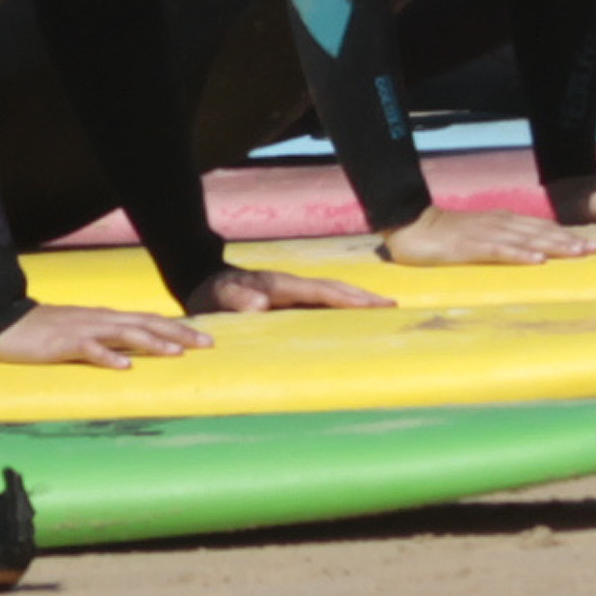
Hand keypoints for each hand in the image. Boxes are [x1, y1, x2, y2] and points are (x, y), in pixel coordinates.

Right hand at [0, 302, 212, 369]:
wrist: (5, 322)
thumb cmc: (44, 330)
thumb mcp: (82, 331)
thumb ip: (107, 337)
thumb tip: (135, 349)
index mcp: (105, 318)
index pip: (149, 320)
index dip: (178, 328)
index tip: (205, 338)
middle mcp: (99, 320)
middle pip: (146, 324)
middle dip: (178, 334)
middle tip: (207, 344)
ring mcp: (82, 330)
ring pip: (124, 334)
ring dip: (152, 343)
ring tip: (176, 353)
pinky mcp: (62, 344)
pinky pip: (89, 350)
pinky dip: (108, 357)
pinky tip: (124, 367)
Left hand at [194, 265, 387, 315]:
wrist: (202, 278)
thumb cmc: (210, 292)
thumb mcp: (217, 297)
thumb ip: (236, 299)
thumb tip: (260, 306)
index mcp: (281, 285)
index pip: (322, 291)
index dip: (348, 298)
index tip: (374, 305)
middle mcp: (292, 285)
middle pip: (335, 288)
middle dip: (363, 296)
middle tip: (393, 306)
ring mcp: (291, 291)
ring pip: (331, 293)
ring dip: (356, 299)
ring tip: (383, 309)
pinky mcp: (288, 299)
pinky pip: (320, 302)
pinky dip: (340, 305)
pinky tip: (349, 317)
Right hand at [374, 208, 595, 265]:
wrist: (410, 224)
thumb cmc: (445, 235)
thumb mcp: (479, 236)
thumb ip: (501, 243)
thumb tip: (527, 255)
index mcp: (503, 222)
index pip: (542, 228)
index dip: (568, 236)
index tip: (592, 245)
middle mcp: (499, 224)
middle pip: (541, 232)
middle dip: (570, 241)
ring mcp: (486, 233)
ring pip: (527, 239)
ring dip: (554, 246)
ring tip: (578, 253)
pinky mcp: (470, 246)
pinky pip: (500, 250)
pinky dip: (521, 254)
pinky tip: (537, 260)